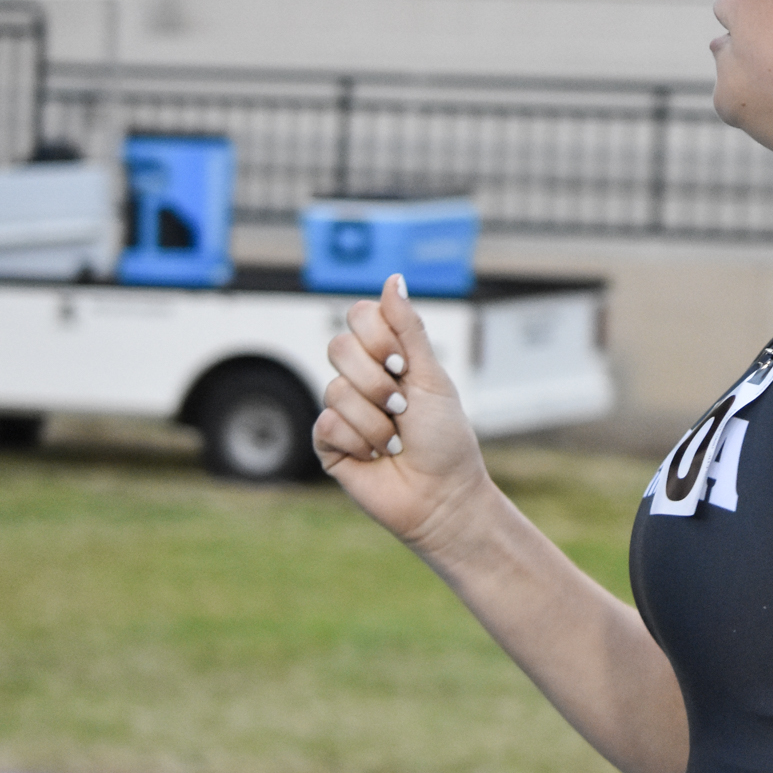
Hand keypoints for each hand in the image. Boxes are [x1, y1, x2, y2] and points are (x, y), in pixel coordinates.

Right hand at [314, 274, 490, 552]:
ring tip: (396, 441)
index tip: (403, 364)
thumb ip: (408, 328)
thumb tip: (393, 278)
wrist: (442, 494)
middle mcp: (361, 378)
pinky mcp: (328, 443)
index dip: (377, 337)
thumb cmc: (445, 437)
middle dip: (377, 381)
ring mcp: (342, 409)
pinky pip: (327, 425)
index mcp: (388, 356)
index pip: (359, 316)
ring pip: (335, 390)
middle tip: (402, 406)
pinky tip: (376, 457)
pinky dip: (360, 442)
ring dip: (376, 421)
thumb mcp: (431, 376)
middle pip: (339, 347)